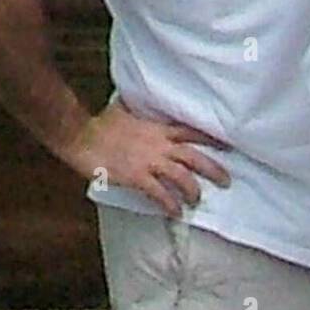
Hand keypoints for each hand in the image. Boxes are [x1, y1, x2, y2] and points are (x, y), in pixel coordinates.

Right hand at [63, 97, 232, 218]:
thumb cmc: (100, 123)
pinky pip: (159, 194)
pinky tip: (175, 212)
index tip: (227, 146)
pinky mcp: (137, 177)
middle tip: (227, 181)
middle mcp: (160, 145)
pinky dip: (170, 204)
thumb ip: (138, 108)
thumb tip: (136, 97)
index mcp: (159, 129)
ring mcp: (149, 162)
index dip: (211, 139)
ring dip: (193, 190)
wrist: (81, 135)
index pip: (192, 132)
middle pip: (195, 157)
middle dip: (213, 169)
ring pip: (181, 177)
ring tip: (197, 200)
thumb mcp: (125, 110)